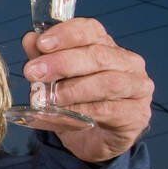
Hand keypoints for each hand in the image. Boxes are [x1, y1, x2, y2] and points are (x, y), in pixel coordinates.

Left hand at [21, 17, 153, 163]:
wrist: (93, 138)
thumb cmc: (76, 101)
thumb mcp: (54, 78)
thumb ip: (44, 58)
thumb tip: (30, 39)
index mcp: (107, 46)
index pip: (90, 30)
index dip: (65, 34)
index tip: (41, 44)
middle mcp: (128, 62)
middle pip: (97, 55)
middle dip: (62, 62)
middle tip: (33, 72)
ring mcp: (137, 88)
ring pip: (107, 82)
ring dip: (73, 88)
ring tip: (47, 96)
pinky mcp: (137, 114)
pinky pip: (110, 109)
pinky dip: (83, 110)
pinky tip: (65, 112)